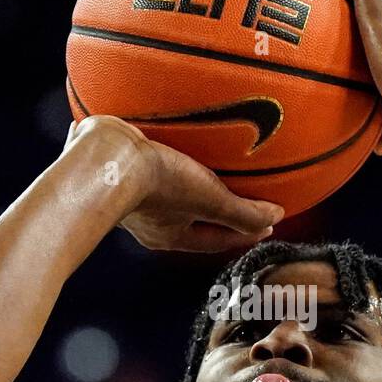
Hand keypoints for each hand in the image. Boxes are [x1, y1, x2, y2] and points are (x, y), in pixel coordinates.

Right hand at [65, 116, 283, 251]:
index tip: (266, 225)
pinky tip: (157, 141)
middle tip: (236, 200)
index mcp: (170, 235)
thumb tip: (276, 219)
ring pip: (164, 195)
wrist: (105, 157)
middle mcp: (148, 222)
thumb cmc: (158, 184)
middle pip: (189, 220)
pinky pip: (141, 167)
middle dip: (212, 213)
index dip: (243, 233)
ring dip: (183, 187)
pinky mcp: (116, 169)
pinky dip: (155, 162)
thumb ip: (243, 212)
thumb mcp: (209, 199)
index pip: (216, 240)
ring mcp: (129, 197)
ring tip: (198, 171)